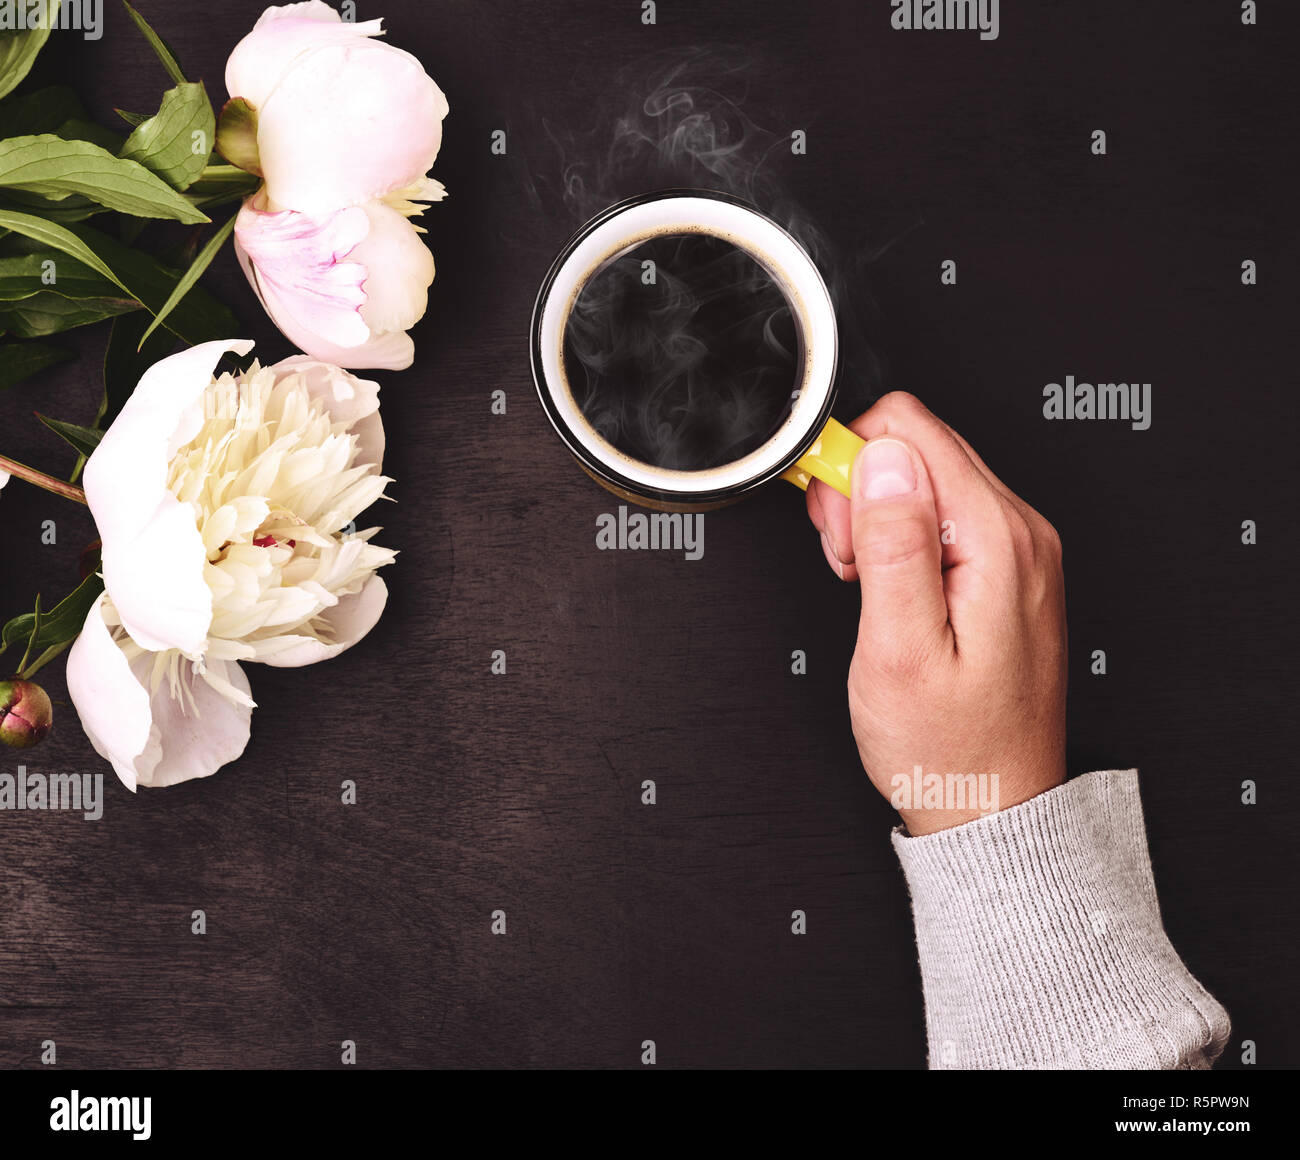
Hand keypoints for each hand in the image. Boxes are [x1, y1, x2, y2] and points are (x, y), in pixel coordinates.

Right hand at [807, 392, 1066, 834]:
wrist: (993, 805)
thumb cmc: (950, 748)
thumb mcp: (900, 651)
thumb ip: (892, 546)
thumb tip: (882, 459)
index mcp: (998, 541)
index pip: (910, 430)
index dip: (849, 468)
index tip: (834, 530)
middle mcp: (1021, 533)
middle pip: (918, 446)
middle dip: (861, 493)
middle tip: (850, 567)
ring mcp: (1019, 549)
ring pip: (925, 478)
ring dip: (879, 519)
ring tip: (872, 588)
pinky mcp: (1006, 567)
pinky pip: (942, 514)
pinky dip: (902, 539)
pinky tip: (894, 591)